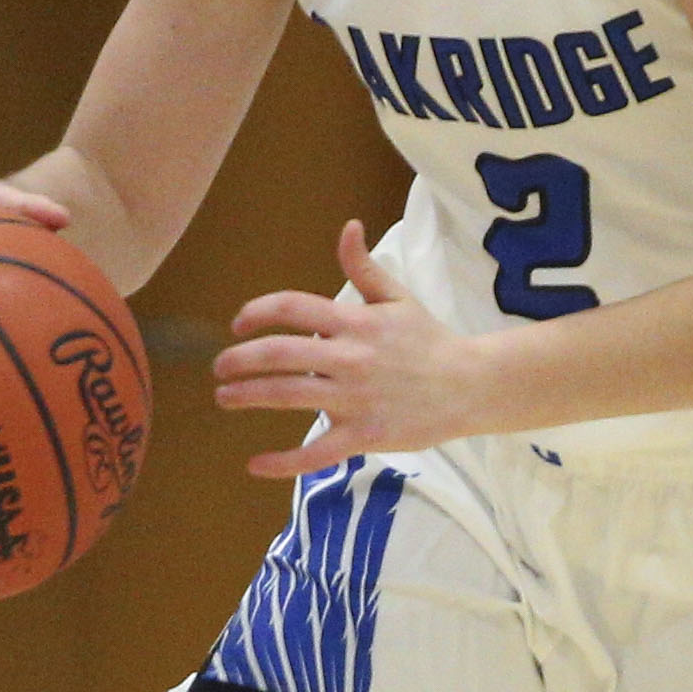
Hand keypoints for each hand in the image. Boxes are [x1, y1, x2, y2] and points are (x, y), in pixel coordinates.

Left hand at [215, 221, 493, 478]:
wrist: (472, 385)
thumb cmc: (430, 341)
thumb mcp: (399, 298)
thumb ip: (364, 267)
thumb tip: (348, 227)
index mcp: (356, 322)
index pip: (292, 308)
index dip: (256, 313)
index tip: (238, 325)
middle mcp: (350, 358)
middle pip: (279, 354)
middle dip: (239, 360)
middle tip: (220, 368)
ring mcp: (357, 399)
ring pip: (288, 396)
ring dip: (247, 396)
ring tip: (225, 397)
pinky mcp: (366, 436)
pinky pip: (318, 453)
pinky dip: (283, 461)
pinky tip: (255, 464)